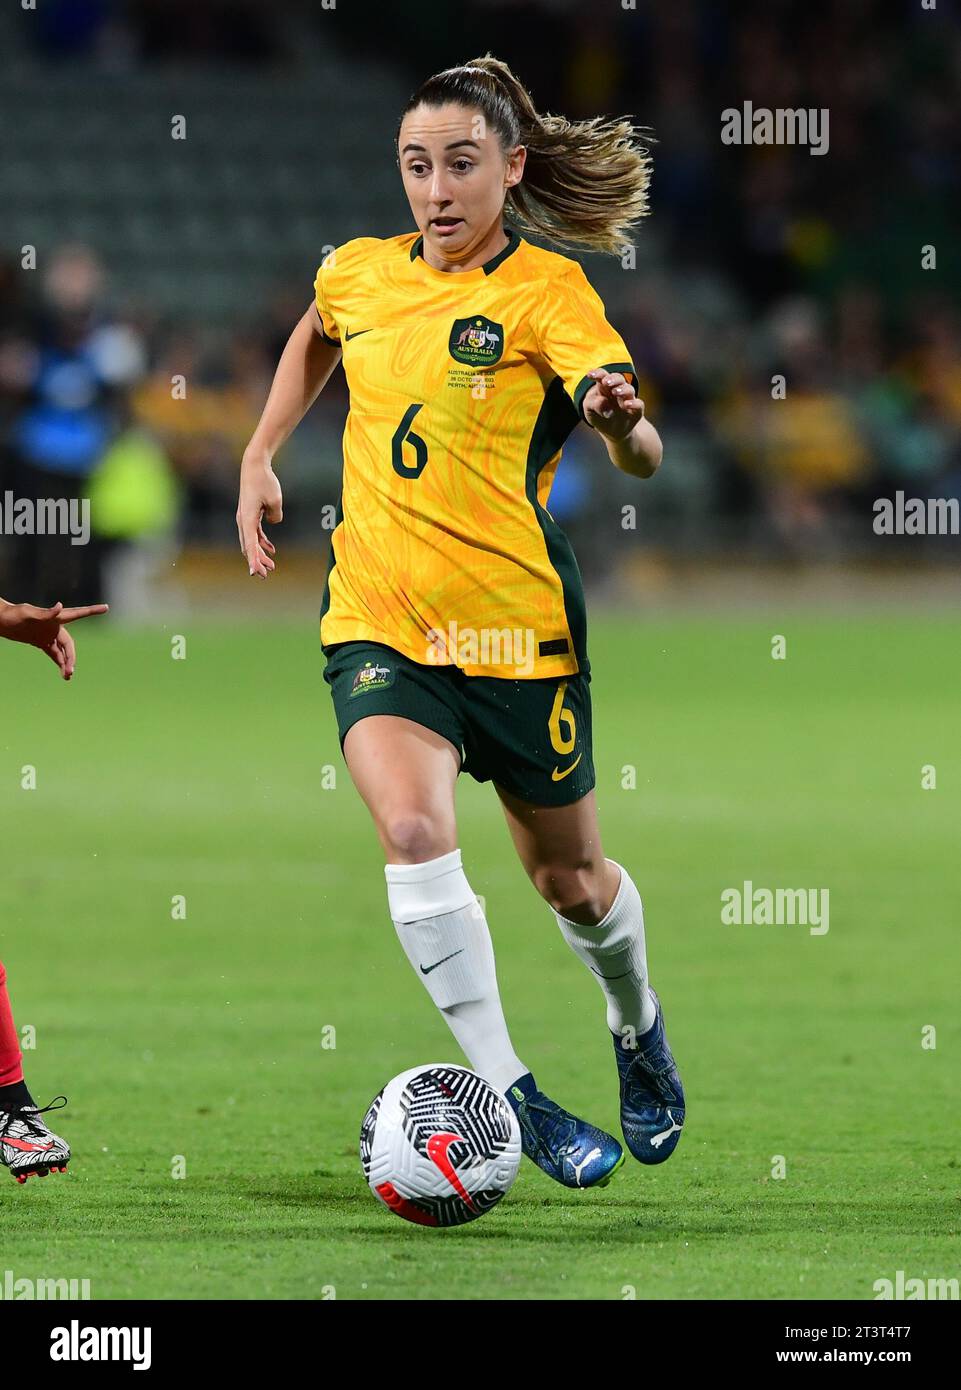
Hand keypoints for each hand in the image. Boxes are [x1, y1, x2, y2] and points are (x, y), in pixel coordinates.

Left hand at [0, 600, 107, 679]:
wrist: (2, 621)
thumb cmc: (14, 614)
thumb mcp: (29, 613)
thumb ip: (46, 613)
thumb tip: (60, 606)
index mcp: (56, 618)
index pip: (78, 614)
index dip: (92, 611)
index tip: (106, 607)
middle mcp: (55, 626)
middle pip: (70, 644)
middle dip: (71, 657)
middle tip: (70, 670)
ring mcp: (49, 635)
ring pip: (63, 651)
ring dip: (66, 663)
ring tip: (67, 676)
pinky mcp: (42, 642)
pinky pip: (54, 654)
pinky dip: (59, 663)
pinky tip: (64, 673)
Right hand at [237, 455, 281, 577]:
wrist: (254, 466)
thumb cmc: (264, 481)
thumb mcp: (276, 499)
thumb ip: (276, 515)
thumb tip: (272, 523)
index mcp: (247, 519)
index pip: (250, 544)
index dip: (253, 560)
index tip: (256, 572)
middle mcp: (242, 521)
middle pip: (249, 547)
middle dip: (257, 562)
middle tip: (266, 575)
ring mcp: (245, 518)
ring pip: (251, 542)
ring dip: (260, 554)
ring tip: (272, 567)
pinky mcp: (250, 515)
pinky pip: (255, 534)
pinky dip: (261, 543)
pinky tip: (271, 550)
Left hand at [582, 369, 645, 439]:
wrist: (613, 432)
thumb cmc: (599, 416)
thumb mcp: (590, 411)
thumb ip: (592, 403)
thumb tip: (602, 401)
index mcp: (604, 387)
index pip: (602, 375)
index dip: (597, 373)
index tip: (589, 375)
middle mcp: (618, 391)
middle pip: (618, 378)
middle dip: (613, 378)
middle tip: (606, 382)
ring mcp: (628, 400)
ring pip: (629, 389)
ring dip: (623, 389)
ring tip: (615, 392)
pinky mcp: (636, 411)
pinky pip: (639, 404)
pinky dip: (634, 403)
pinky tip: (627, 404)